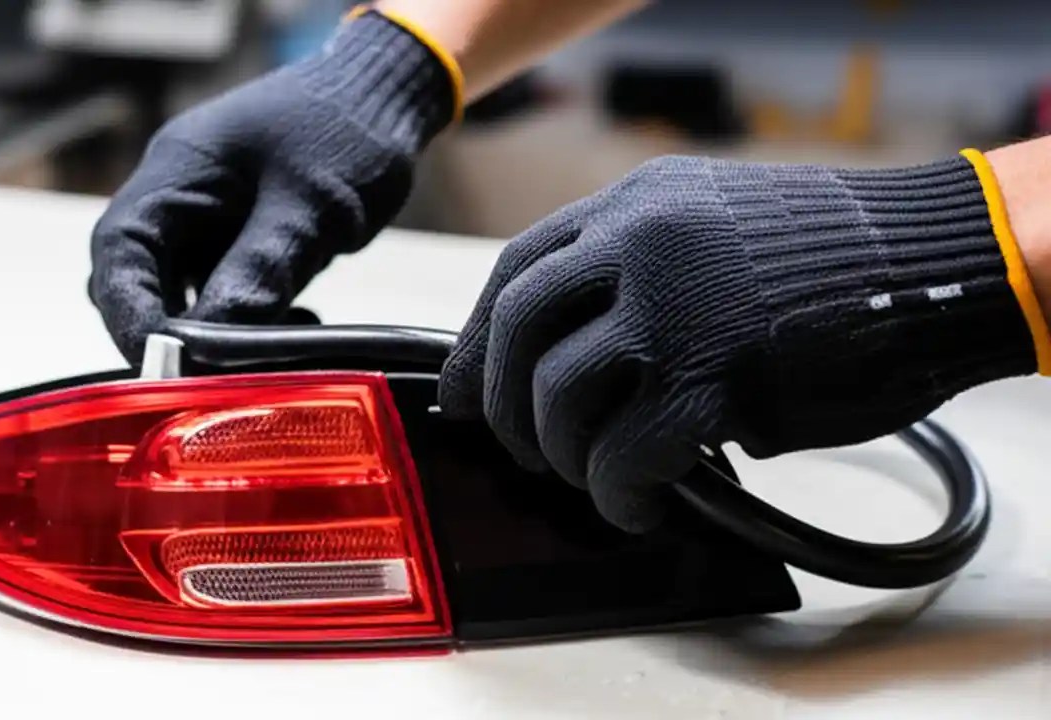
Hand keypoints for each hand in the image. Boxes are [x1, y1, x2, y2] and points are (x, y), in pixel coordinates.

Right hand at [90, 11, 455, 361]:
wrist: (385, 94)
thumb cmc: (348, 130)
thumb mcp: (311, 207)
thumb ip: (260, 271)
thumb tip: (213, 345)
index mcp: (176, 173)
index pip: (119, 252)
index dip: (129, 315)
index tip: (160, 366)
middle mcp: (179, 195)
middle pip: (139, 278)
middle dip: (173, 332)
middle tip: (218, 374)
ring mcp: (208, 215)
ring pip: (185, 289)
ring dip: (218, 329)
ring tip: (275, 345)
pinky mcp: (239, 234)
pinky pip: (224, 287)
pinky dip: (249, 316)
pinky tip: (296, 322)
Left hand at [439, 154, 1036, 530]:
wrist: (936, 266)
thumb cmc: (829, 259)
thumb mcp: (711, 224)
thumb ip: (634, 266)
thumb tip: (563, 350)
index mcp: (636, 204)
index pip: (518, 270)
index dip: (477, 341)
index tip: (464, 390)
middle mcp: (640, 244)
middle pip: (519, 332)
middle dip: (503, 406)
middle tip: (524, 449)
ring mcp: (674, 308)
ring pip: (558, 396)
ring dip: (562, 455)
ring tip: (591, 475)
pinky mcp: (714, 379)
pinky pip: (624, 455)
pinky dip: (617, 494)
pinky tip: (636, 502)